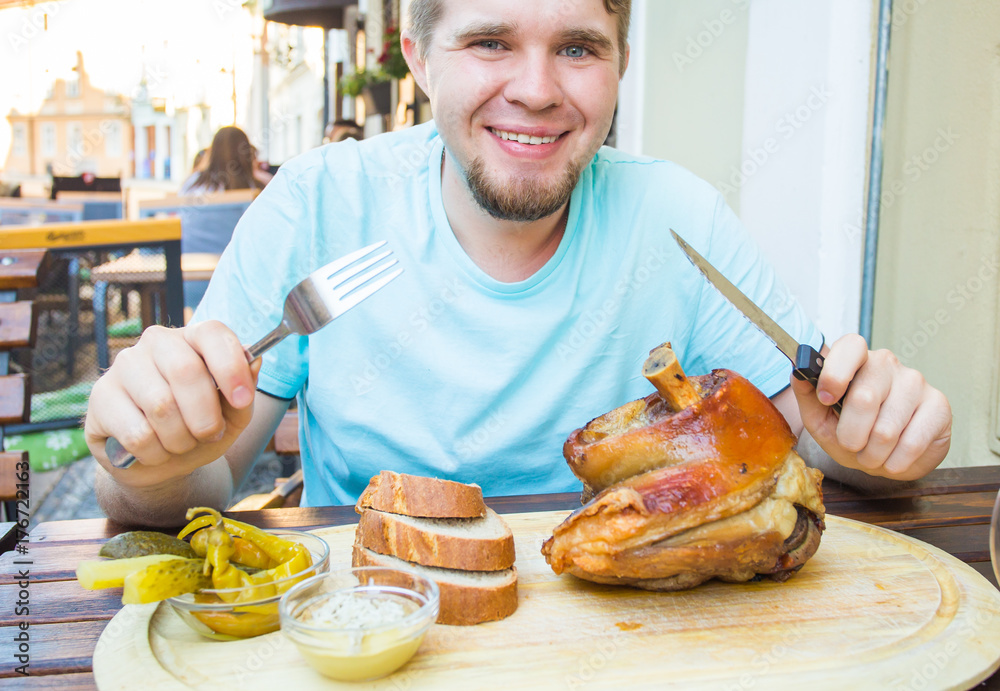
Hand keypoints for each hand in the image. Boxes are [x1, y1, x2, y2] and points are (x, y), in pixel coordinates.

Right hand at [84, 321, 260, 488]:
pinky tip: (153, 451)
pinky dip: (155, 454)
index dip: (231, 367)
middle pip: (186, 371)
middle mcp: (156, 342)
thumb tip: (255, 359)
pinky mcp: (100, 397)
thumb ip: (246, 390)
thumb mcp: (234, 415)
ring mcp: (124, 366)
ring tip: (180, 444)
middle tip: (209, 435)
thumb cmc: (199, 428)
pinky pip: (137, 433)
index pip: (212, 333)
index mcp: (193, 338)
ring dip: (180, 439)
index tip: (242, 400)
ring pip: (160, 406)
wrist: (159, 461)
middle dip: (205, 417)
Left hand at [790, 334, 951, 480]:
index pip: (851, 346)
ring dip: (873, 453)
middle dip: (851, 435)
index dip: (836, 373)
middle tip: (852, 445)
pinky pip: (912, 442)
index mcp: (856, 360)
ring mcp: (915, 382)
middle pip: (865, 397)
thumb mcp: (820, 417)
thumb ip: (807, 395)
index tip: (825, 399)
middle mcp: (886, 364)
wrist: (887, 458)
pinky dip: (896, 460)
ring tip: (873, 454)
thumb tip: (797, 372)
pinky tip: (894, 458)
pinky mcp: (939, 405)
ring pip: (887, 428)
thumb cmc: (852, 432)